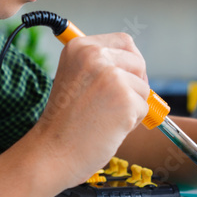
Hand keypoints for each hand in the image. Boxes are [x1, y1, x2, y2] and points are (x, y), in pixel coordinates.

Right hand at [32, 32, 148, 184]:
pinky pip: (145, 108)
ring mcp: (111, 76)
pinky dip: (132, 122)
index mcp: (80, 47)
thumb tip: (138, 66)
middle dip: (134, 85)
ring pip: (143, 88)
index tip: (122, 80)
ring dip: (131, 106)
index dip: (129, 63)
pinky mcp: (125, 99)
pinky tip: (109, 128)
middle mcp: (95, 55)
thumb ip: (101, 66)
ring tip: (104, 119)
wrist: (51, 153)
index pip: (124, 42)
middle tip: (112, 105)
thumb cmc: (64, 123)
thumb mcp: (75, 79)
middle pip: (138, 62)